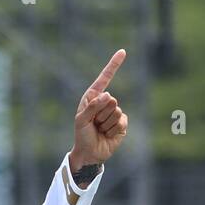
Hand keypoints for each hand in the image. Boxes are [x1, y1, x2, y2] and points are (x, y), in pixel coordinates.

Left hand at [70, 49, 127, 169]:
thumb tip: (108, 95)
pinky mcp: (122, 123)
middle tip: (94, 124)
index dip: (113, 65)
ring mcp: (115, 112)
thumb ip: (92, 107)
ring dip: (105, 123)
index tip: (122, 52)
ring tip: (99, 129)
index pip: (104, 79)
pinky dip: (112, 129)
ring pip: (116, 111)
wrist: (89, 153)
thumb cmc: (82, 135)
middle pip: (110, 100)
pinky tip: (107, 134)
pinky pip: (121, 121)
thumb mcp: (82, 120)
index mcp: (93, 98)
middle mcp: (105, 103)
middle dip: (100, 114)